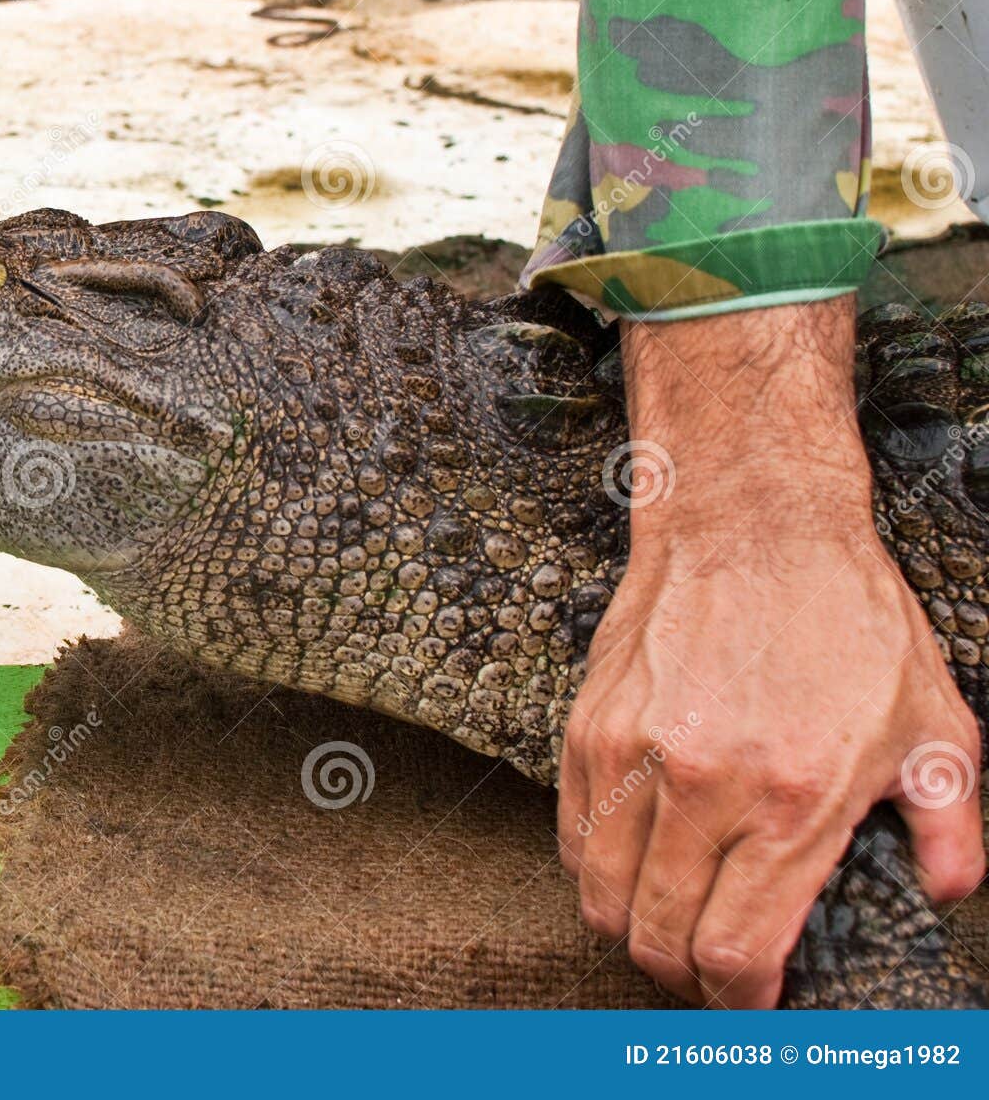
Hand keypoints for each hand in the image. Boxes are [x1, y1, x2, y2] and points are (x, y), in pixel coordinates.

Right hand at [558, 297, 983, 1008]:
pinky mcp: (590, 722)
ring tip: (662, 921)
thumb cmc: (846, 616)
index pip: (735, 952)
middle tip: (708, 968)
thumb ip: (951, 826)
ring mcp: (634, 752)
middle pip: (658, 936)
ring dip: (631, 927)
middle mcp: (704, 785)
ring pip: (601, 894)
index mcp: (796, 800)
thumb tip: (947, 894)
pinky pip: (571, 832)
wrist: (753, 522)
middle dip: (684, 976)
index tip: (752, 996)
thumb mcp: (935, 722)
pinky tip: (630, 861)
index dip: (740, 999)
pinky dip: (593, 867)